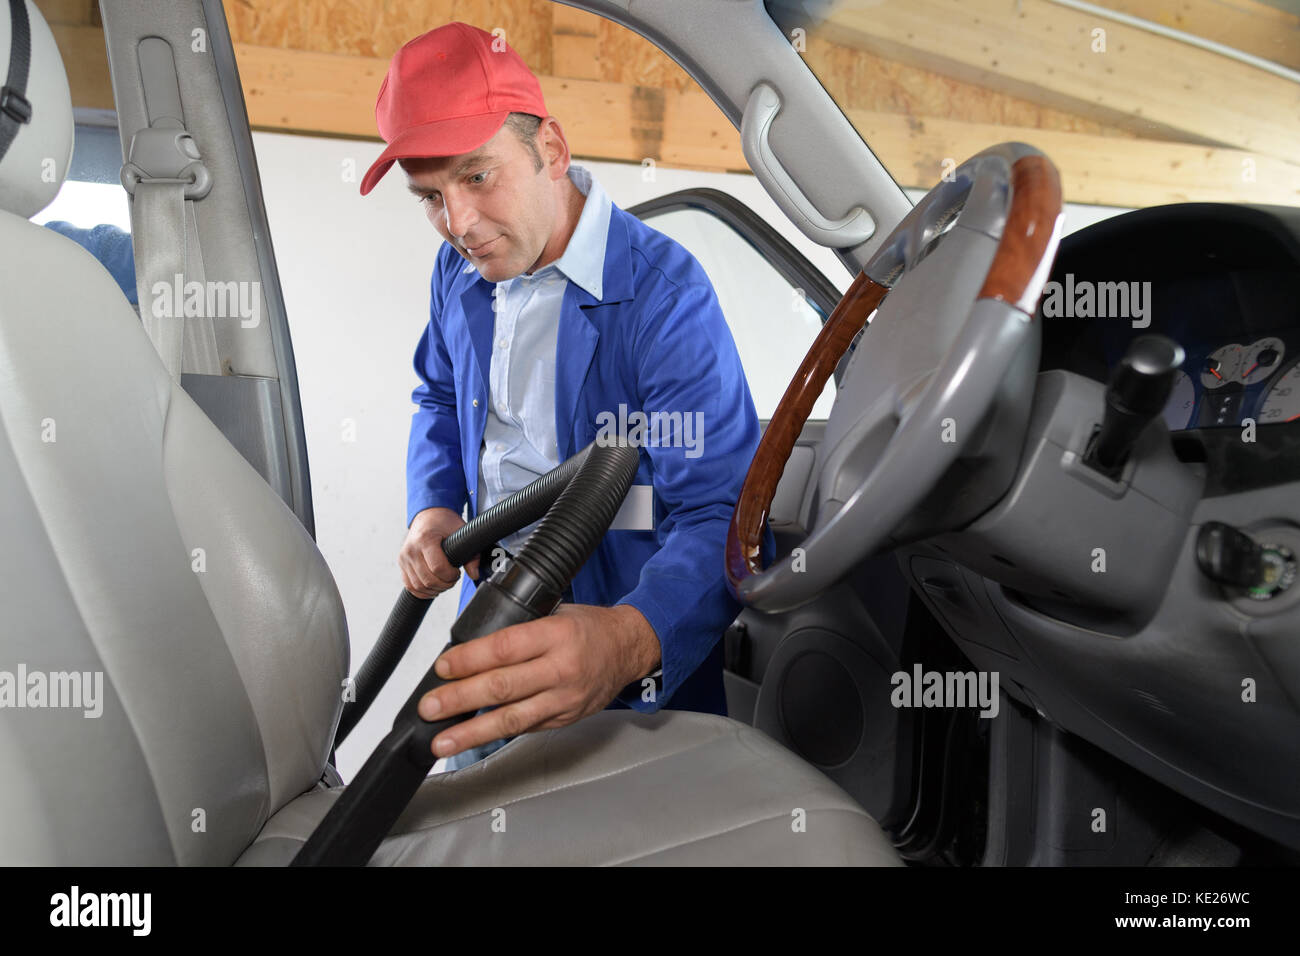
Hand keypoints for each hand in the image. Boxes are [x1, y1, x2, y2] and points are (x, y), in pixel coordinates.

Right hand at [399, 506, 479, 597]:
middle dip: (445, 584)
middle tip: (452, 578)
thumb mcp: (461, 532)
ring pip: (418, 586)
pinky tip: (433, 587)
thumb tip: (475, 574)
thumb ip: (471, 555)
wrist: (428, 515)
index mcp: (425, 539)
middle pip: (428, 580)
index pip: (438, 568)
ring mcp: (404, 558)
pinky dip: (422, 591)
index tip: (457, 572)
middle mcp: (411, 549)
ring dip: (434, 589)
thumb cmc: (443, 522)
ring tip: (444, 582)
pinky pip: (410, 586)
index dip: (451, 575)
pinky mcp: (402, 564)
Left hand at [417, 603, 661, 757]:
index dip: (469, 660)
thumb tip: (469, 651)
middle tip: (430, 708)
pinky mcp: (564, 719)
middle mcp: (561, 669)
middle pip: (503, 687)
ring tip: (442, 741)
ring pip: (511, 719)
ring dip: (471, 732)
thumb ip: (518, 630)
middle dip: (460, 699)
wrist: (629, 648)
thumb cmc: (589, 628)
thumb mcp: (555, 613)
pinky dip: (495, 734)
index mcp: (556, 634)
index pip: (504, 648)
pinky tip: (472, 739)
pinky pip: (525, 728)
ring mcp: (564, 699)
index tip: (443, 668)